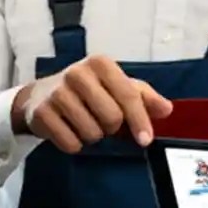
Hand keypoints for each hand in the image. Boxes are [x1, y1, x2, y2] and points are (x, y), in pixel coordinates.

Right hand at [11, 54, 172, 152]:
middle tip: (104, 122)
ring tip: (85, 124)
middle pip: (112, 118)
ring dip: (93, 136)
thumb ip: (144, 96)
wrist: (40, 95)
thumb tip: (167, 109)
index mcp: (100, 63)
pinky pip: (70, 143)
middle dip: (112, 128)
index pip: (127, 95)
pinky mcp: (41, 113)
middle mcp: (77, 74)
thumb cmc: (87, 90)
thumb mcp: (116, 85)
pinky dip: (75, 144)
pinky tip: (70, 131)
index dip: (139, 120)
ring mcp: (57, 93)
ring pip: (91, 133)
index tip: (146, 140)